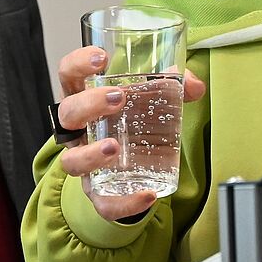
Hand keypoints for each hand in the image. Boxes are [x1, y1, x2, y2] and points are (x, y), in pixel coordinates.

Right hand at [52, 45, 206, 220]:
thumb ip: (172, 86)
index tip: (102, 58)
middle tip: (118, 98)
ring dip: (91, 154)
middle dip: (89, 104)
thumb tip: (193, 85)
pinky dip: (124, 203)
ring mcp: (85, 163)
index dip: (79, 64)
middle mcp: (78, 130)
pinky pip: (103, 203)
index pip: (68, 75)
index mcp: (85, 98)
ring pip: (72, 161)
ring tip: (115, 147)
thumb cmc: (131, 122)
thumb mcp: (148, 99)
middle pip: (67, 114)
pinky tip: (147, 195)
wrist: (129, 168)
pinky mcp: (99, 193)